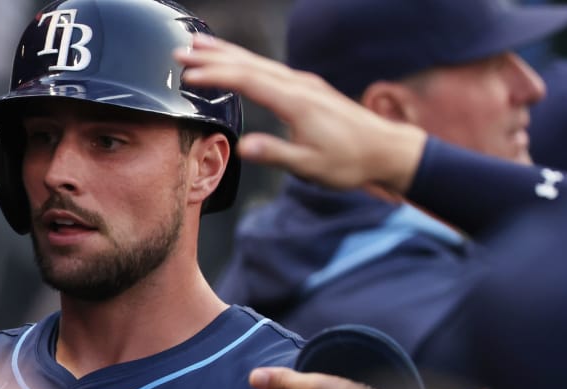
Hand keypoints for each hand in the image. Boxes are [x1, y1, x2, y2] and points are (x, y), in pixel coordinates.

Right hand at [176, 35, 427, 193]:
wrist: (385, 149)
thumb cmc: (349, 161)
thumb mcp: (310, 165)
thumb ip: (275, 154)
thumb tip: (243, 147)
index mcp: (296, 102)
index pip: (248, 81)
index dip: (216, 75)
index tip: (188, 74)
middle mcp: (298, 85)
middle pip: (249, 63)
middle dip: (213, 55)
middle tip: (181, 51)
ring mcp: (303, 83)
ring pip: (258, 61)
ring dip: (227, 52)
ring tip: (199, 44)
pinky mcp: (307, 87)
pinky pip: (269, 67)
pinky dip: (246, 61)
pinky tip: (236, 61)